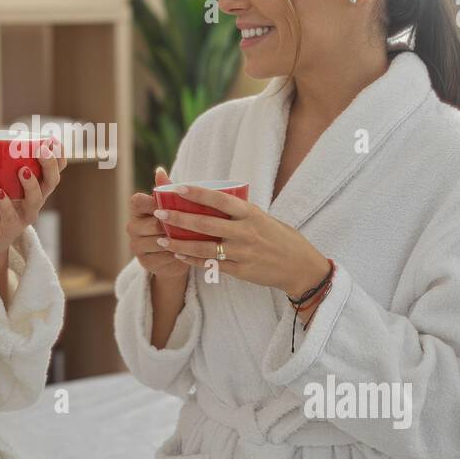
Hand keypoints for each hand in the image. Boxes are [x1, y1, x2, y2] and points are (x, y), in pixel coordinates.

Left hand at [0, 119, 66, 262]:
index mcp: (33, 182)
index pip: (54, 167)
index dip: (59, 155)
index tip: (54, 141)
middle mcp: (34, 197)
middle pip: (52, 180)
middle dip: (50, 164)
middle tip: (43, 150)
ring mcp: (25, 213)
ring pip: (37, 199)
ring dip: (32, 183)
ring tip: (23, 170)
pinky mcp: (12, 227)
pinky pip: (12, 215)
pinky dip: (6, 204)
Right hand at [126, 166, 189, 279]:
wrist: (175, 256)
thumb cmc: (175, 224)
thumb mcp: (173, 207)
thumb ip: (166, 190)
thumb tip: (160, 170)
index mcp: (137, 210)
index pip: (137, 201)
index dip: (153, 202)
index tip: (171, 204)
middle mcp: (132, 227)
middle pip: (150, 224)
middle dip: (170, 225)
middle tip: (190, 224)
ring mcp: (136, 246)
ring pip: (157, 242)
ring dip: (175, 240)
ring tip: (192, 238)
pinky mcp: (145, 262)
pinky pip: (162, 257)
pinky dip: (176, 253)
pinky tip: (188, 250)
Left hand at [152, 182, 327, 297]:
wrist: (300, 267)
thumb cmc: (281, 238)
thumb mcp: (263, 218)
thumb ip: (239, 212)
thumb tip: (211, 202)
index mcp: (251, 213)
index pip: (219, 199)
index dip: (197, 193)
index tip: (177, 188)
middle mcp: (245, 232)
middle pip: (205, 224)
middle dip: (179, 218)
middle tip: (159, 213)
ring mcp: (242, 253)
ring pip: (203, 248)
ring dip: (180, 244)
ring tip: (162, 240)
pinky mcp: (241, 271)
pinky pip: (211, 265)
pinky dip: (193, 260)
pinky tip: (179, 256)